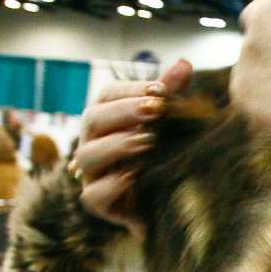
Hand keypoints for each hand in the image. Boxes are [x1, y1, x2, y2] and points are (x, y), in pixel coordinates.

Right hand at [74, 58, 191, 228]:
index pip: (106, 95)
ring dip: (117, 146)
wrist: (171, 208)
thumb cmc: (164, 158)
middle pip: (92, 119)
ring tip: (148, 142)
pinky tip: (135, 176)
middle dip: (123, 112)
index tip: (159, 90)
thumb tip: (184, 63)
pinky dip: (112, 185)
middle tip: (155, 110)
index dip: (130, 90)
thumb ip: (171, 96)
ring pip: (86, 156)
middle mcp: (93, 143)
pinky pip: (94, 195)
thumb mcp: (169, 125)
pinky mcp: (98, 204)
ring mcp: (92, 175)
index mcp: (107, 119)